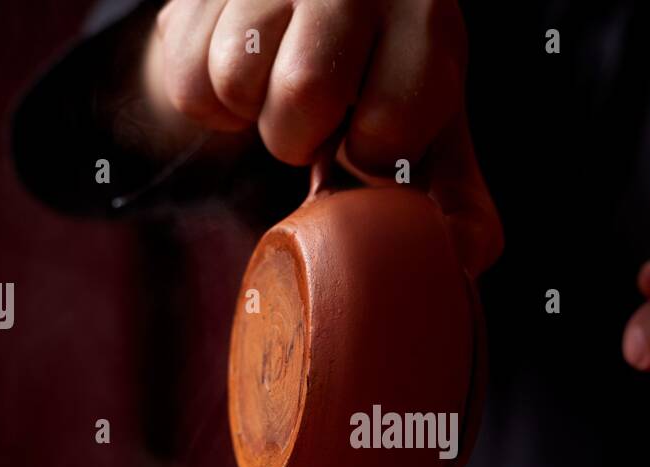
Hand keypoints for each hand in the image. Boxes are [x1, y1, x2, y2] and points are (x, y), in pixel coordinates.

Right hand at [145, 0, 501, 274]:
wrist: (314, 6)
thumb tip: (461, 258)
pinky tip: (244, 75)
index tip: (369, 136)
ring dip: (252, 114)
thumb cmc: (380, 78)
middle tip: (316, 123)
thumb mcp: (432, 126)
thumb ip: (456, 197)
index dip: (372, 151)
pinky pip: (188, 83)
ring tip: (277, 91)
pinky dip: (208, 102)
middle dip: (302, 136)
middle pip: (304, 92)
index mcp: (424, 15)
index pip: (390, 119)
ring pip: (236, 82)